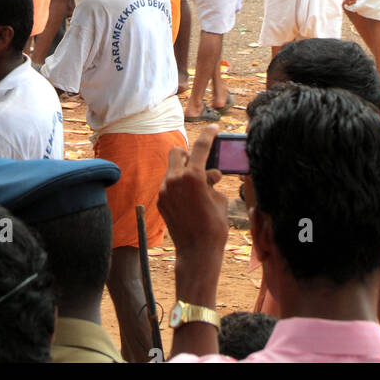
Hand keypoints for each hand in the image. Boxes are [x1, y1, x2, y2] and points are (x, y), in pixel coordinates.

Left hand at [158, 126, 228, 260]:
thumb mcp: (219, 200)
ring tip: (197, 186)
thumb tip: (210, 174)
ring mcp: (165, 190)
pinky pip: (168, 185)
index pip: (201, 147)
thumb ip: (212, 182)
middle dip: (188, 154)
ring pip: (172, 169)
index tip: (214, 127)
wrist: (197, 252)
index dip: (209, 134)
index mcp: (192, 176)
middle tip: (200, 164)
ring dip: (183, 171)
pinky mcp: (160, 201)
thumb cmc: (214, 226)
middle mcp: (175, 179)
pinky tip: (189, 200)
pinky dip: (178, 186)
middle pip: (177, 152)